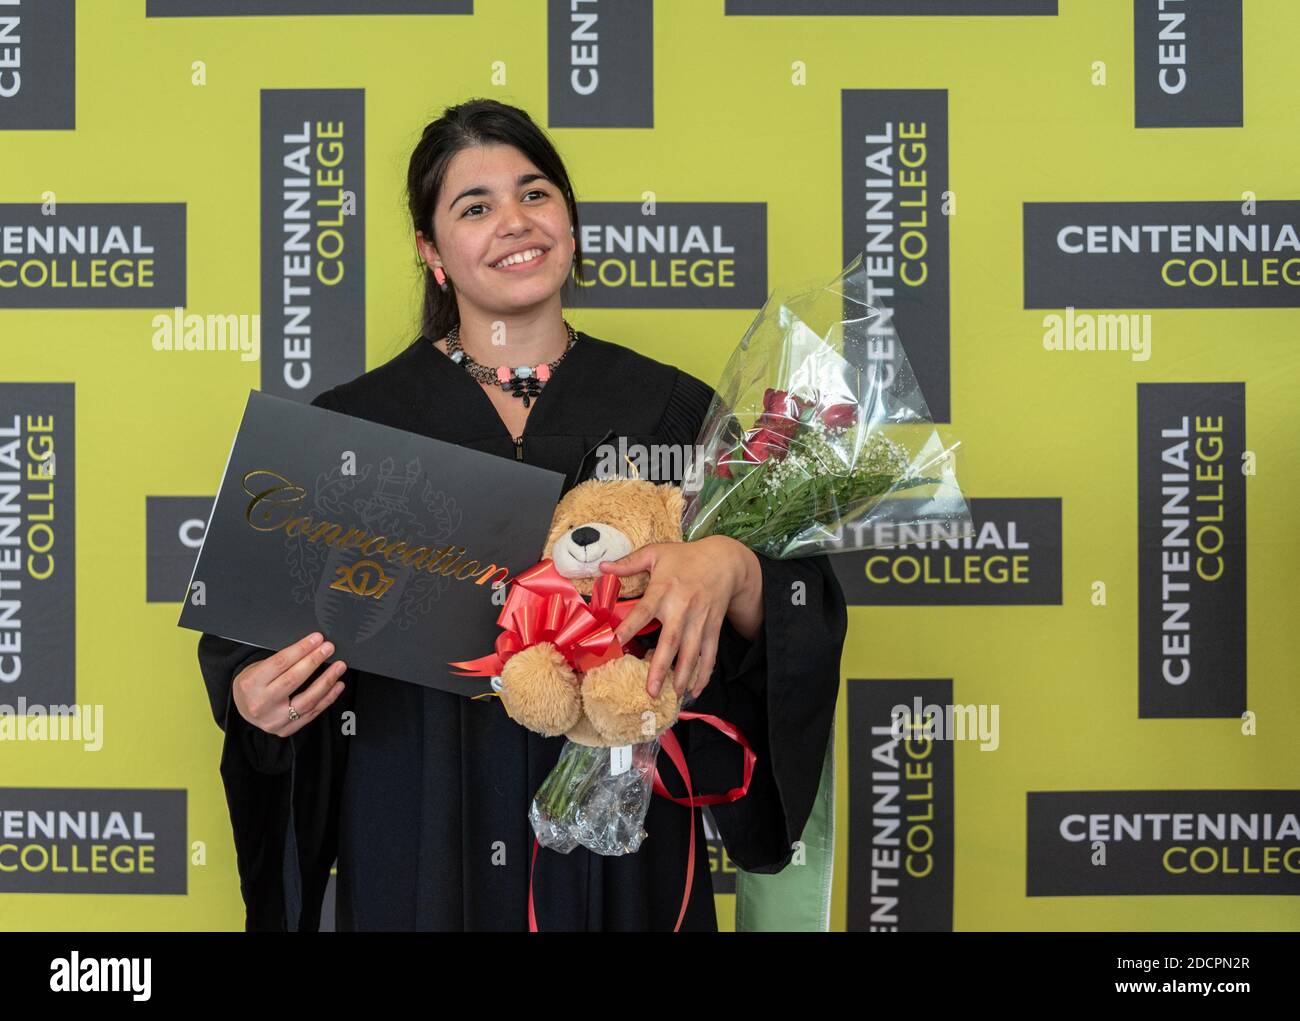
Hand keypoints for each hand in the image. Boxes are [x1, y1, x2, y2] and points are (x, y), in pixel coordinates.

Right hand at [232, 631, 346, 737]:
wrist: (243, 708)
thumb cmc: (253, 684)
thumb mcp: (257, 668)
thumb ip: (281, 661)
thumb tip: (311, 646)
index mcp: (250, 684)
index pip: (280, 663)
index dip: (301, 649)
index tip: (317, 639)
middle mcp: (261, 704)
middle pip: (293, 680)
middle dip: (314, 661)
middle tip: (328, 648)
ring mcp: (274, 720)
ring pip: (307, 700)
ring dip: (327, 681)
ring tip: (338, 667)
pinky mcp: (285, 729)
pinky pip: (312, 713)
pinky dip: (328, 698)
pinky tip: (337, 685)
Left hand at [600, 536, 760, 700]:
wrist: (725, 561)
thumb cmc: (686, 557)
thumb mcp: (656, 552)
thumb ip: (628, 562)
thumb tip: (601, 567)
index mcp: (664, 589)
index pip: (644, 611)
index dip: (629, 626)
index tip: (615, 643)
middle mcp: (682, 608)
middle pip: (671, 641)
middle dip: (661, 667)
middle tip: (650, 690)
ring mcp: (700, 620)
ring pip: (692, 652)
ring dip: (684, 675)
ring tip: (674, 695)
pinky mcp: (713, 627)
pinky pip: (710, 653)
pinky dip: (705, 672)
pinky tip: (696, 689)